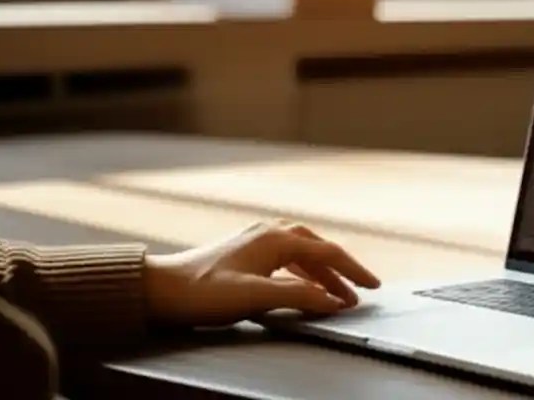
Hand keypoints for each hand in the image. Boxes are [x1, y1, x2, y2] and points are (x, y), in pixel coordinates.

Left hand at [143, 221, 380, 327]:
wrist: (159, 289)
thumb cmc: (203, 292)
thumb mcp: (255, 296)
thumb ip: (299, 297)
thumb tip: (335, 301)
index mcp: (276, 238)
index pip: (328, 253)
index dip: (354, 271)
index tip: (373, 287)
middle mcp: (269, 232)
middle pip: (318, 249)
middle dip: (342, 272)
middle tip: (360, 292)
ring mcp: (256, 240)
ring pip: (302, 254)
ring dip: (322, 274)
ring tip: (336, 295)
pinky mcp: (245, 252)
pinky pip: (287, 258)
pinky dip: (303, 273)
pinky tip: (302, 286)